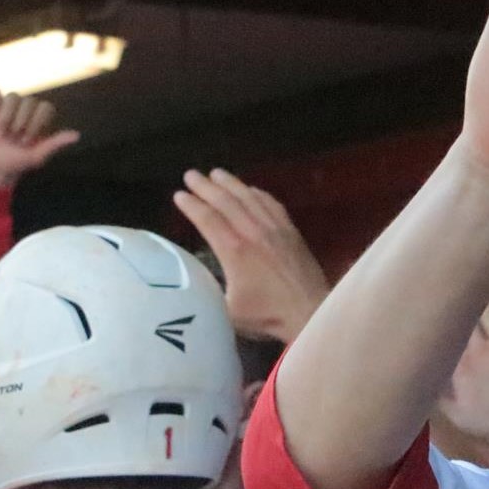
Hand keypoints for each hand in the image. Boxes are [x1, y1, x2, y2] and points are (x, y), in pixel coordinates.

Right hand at [0, 88, 81, 187]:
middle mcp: (25, 109)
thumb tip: (77, 135)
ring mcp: (8, 105)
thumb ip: (55, 144)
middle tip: (14, 139)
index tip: (27, 140)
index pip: (45, 107)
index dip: (37, 121)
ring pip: (13, 96)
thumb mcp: (36, 156)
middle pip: (29, 101)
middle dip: (21, 121)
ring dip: (6, 116)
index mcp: (39, 119)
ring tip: (0, 134)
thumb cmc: (14, 161)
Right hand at [174, 168, 328, 342]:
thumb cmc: (267, 315)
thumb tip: (191, 286)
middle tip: (190, 175)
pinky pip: (272, 204)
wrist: (310, 311)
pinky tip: (250, 189)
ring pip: (249, 198)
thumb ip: (208, 296)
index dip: (191, 205)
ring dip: (230, 183)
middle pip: (226, 201)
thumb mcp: (228, 312)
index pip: (208, 220)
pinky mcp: (291, 231)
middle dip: (205, 186)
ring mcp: (274, 229)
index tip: (179, 195)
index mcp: (234, 251)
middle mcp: (253, 232)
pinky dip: (258, 193)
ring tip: (216, 173)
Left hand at [439, 283, 488, 461]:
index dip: (435, 314)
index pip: (445, 332)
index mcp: (464, 364)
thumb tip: (407, 385)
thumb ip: (438, 400)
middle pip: (469, 316)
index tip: (422, 290)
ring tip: (479, 269)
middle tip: (447, 267)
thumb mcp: (459, 417)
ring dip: (488, 295)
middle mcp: (483, 350)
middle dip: (460, 295)